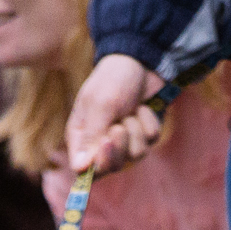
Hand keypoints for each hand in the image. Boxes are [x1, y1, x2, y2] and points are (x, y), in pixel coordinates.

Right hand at [65, 54, 166, 173]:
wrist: (140, 60)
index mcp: (81, 136)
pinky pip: (151, 141)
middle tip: (119, 126)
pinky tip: (142, 108)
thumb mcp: (100, 105)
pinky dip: (148, 122)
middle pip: (112, 167)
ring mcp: (124, 140)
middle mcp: (100, 142)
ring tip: (131, 111)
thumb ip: (91, 137)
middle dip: (120, 146)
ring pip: (135, 156)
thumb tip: (79, 169)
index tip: (106, 143)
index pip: (83, 168)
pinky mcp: (143, 134)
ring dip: (136, 130)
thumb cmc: (113, 79)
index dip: (97, 163)